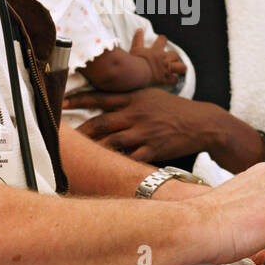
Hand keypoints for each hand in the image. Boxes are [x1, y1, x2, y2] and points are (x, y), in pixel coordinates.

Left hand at [68, 86, 216, 161]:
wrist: (202, 123)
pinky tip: (105, 167)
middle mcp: (136, 114)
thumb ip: (130, 98)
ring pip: (112, 141)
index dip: (79, 99)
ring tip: (78, 156)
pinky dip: (117, 163)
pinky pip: (131, 158)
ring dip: (94, 149)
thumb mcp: (152, 96)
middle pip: (101, 122)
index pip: (101, 97)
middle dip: (80, 131)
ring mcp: (144, 132)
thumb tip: (108, 100)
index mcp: (134, 98)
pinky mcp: (153, 149)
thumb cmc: (175, 109)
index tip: (61, 102)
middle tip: (62, 137)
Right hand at [127, 29, 186, 86]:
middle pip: (175, 55)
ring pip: (180, 67)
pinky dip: (174, 80)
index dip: (163, 39)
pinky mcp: (165, 79)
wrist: (137, 72)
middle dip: (174, 56)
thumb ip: (138, 39)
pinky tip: (172, 80)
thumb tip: (140, 30)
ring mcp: (166, 69)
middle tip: (171, 58)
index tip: (162, 39)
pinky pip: (174, 80)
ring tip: (179, 69)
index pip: (163, 40)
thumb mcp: (135, 48)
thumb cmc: (135, 60)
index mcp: (157, 50)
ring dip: (180, 67)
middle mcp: (164, 59)